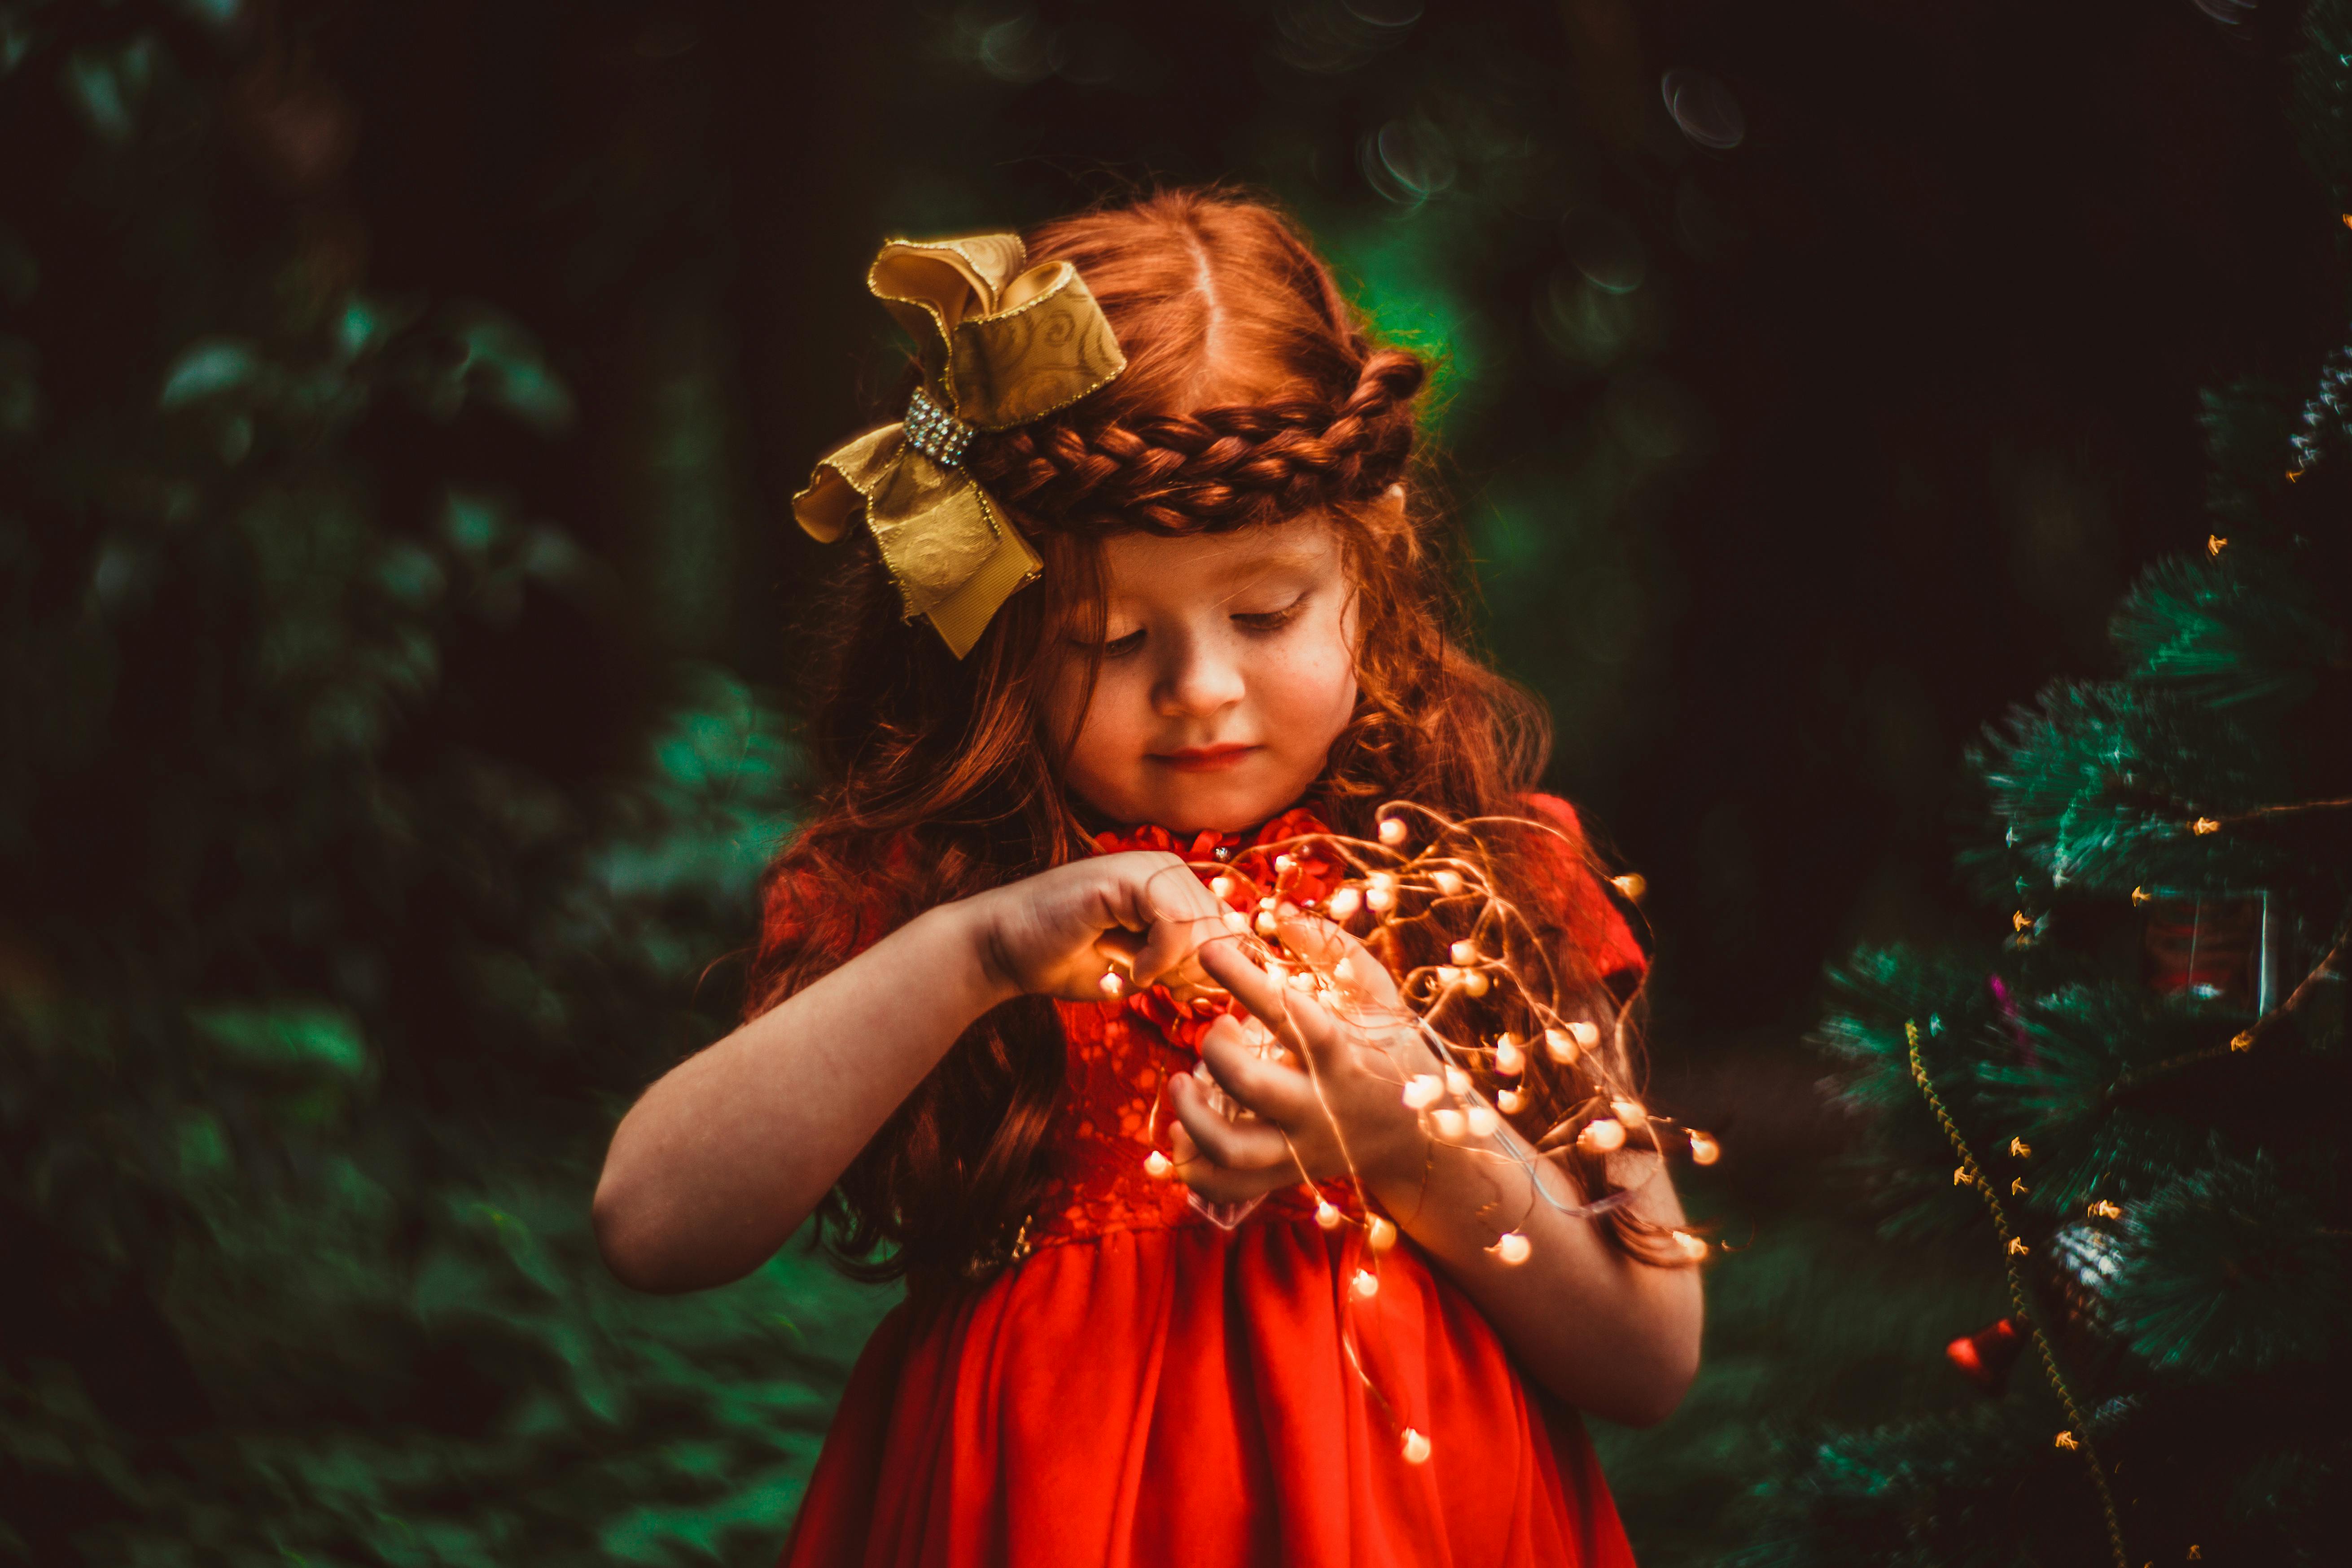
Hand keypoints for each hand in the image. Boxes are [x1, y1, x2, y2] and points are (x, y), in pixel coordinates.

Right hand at [967, 851, 1230, 1003]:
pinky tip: (1130, 969)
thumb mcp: (1139, 969)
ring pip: (1202, 925)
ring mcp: (1145, 867)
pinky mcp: (1124, 877)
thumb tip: (1228, 977)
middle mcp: (1165, 867)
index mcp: (1172, 884)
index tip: (1180, 992)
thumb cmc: (1065, 960)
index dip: (1213, 968)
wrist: (1004, 950)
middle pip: (1221, 927)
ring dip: (1175, 965)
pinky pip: (1174, 922)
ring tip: (1136, 972)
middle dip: (1196, 971)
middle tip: (1157, 985)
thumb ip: (1182, 966)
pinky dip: (1159, 958)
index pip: (1228, 926)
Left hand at [1166, 907, 1437, 1206]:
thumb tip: (1282, 918)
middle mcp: (1320, 1107)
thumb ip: (1333, 952)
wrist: (1417, 1139)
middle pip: (1251, 1087)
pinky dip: (1192, 1165)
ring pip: (1231, 1149)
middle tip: (1217, 1029)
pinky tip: (1180, 1132)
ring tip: (1180, 1082)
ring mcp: (1300, 1149)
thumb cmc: (1389, 1050)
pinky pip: (1226, 1186)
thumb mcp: (1375, 996)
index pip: (1291, 1016)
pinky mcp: (1285, 1176)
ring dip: (1191, 1116)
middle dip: (1218, 1052)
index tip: (1210, 949)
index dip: (1244, 980)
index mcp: (1343, 1056)